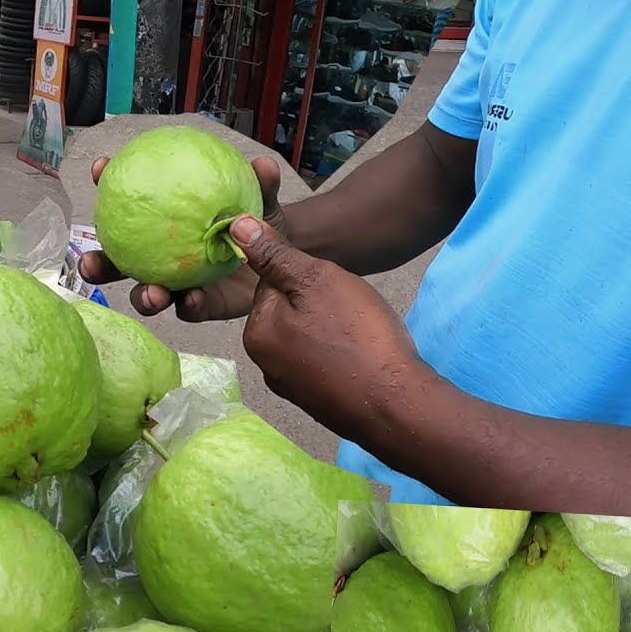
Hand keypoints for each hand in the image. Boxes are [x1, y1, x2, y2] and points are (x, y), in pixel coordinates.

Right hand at [77, 155, 288, 321]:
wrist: (284, 260)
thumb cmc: (262, 224)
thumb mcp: (263, 203)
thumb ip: (261, 187)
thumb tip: (262, 165)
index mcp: (167, 224)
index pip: (130, 207)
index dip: (107, 187)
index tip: (99, 171)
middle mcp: (163, 256)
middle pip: (121, 262)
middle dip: (100, 265)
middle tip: (90, 264)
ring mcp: (179, 283)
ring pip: (149, 293)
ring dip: (144, 296)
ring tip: (152, 293)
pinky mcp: (201, 305)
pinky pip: (190, 308)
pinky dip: (190, 304)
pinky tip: (194, 299)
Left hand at [231, 215, 431, 440]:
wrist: (395, 405)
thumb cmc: (357, 337)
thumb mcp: (316, 280)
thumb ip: (275, 255)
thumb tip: (235, 226)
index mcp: (256, 331)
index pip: (271, 283)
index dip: (306, 276)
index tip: (332, 287)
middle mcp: (263, 362)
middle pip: (288, 312)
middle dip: (317, 304)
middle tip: (350, 311)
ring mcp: (289, 385)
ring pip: (307, 337)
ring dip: (331, 330)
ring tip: (359, 334)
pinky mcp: (314, 401)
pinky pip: (322, 363)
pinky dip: (340, 355)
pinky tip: (361, 356)